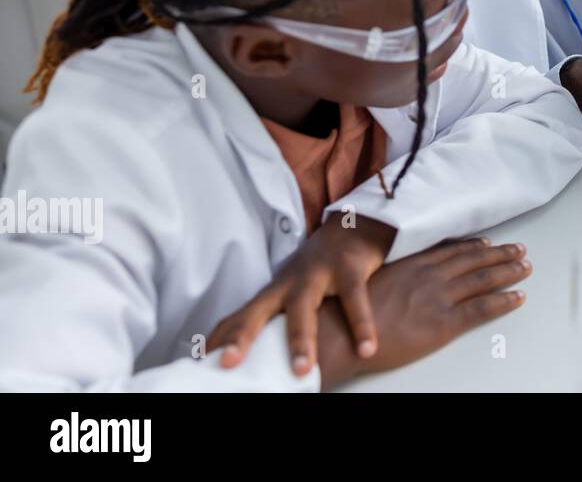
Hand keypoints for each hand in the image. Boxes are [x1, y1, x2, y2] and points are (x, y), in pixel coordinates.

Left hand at [209, 213, 398, 375]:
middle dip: (243, 336)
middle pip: (260, 309)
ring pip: (304, 307)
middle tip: (228, 364)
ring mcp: (318, 273)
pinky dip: (362, 325)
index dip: (220, 341)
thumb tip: (254, 358)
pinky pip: (355, 298)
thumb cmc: (321, 270)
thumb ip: (277, 319)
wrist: (354, 226)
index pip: (239, 318)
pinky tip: (366, 349)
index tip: (199, 365)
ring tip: (302, 370)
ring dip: (301, 338)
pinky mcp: (349, 267)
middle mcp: (289, 282)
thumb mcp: (294, 292)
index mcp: (274, 292)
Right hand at [315, 238, 530, 389]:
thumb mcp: (374, 280)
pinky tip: (518, 297)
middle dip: (499, 254)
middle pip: (473, 260)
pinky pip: (482, 308)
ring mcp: (439, 297)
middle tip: (519, 249)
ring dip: (508, 271)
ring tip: (525, 266)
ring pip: (483, 279)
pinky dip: (504, 300)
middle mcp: (430, 275)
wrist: (342, 333)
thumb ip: (395, 274)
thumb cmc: (351, 311)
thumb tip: (403, 275)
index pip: (451, 250)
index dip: (473, 246)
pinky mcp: (444, 322)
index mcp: (413, 263)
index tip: (488, 242)